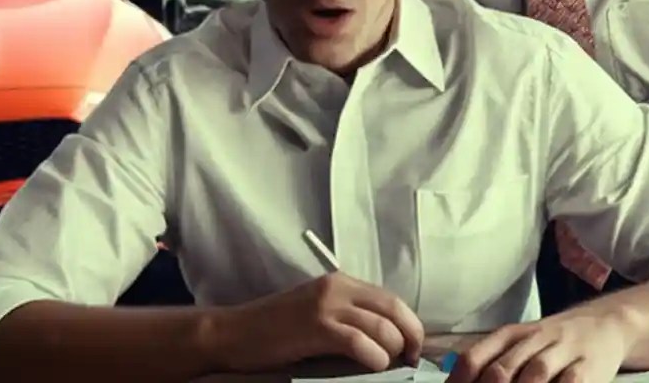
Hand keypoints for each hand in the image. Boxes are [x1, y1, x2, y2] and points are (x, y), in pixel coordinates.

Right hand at [214, 272, 424, 371]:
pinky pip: (359, 341)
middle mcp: (337, 288)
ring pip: (381, 326)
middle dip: (411, 336)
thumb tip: (386, 338)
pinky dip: (374, 356)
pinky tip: (375, 366)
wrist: (233, 333)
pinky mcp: (316, 326)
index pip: (390, 299)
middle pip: (393, 309)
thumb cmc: (274, 330)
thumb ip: (348, 317)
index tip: (415, 346)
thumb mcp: (316, 312)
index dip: (410, 323)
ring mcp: (326, 306)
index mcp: (341, 283)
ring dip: (394, 350)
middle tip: (412, 359)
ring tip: (391, 366)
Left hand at [448, 310, 632, 382]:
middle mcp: (533, 339)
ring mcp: (561, 351)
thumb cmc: (554, 343)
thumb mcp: (521, 344)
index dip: (459, 382)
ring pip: (534, 375)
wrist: (605, 323)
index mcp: (509, 335)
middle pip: (500, 371)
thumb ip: (491, 362)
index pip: (473, 358)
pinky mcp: (588, 367)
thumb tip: (457, 381)